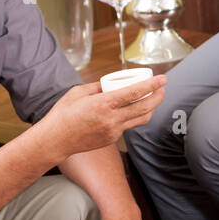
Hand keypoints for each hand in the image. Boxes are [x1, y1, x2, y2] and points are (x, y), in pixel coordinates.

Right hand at [41, 78, 166, 156]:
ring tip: (154, 98)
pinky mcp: (112, 139)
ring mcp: (113, 131)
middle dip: (158, 96)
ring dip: (151, 108)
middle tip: (162, 88)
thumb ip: (98, 87)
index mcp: (104, 104)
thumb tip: (111, 83)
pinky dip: (135, 116)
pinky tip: (135, 109)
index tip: (163, 79)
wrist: (55, 140)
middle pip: (145, 107)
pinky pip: (129, 126)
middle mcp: (112, 119)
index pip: (135, 93)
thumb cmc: (63, 114)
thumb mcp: (78, 93)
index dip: (152, 85)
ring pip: (141, 119)